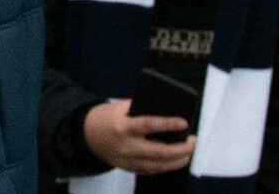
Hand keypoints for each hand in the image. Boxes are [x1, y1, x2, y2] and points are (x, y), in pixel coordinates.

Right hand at [81, 100, 195, 175]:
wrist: (86, 135)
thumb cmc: (106, 117)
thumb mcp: (120, 107)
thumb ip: (140, 109)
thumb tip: (165, 112)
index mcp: (123, 126)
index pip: (149, 126)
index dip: (168, 124)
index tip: (184, 123)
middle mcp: (127, 146)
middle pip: (160, 152)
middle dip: (181, 149)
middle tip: (193, 141)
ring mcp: (128, 160)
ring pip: (159, 166)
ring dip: (178, 161)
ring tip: (188, 152)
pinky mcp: (129, 168)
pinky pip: (152, 170)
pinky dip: (165, 166)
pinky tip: (174, 160)